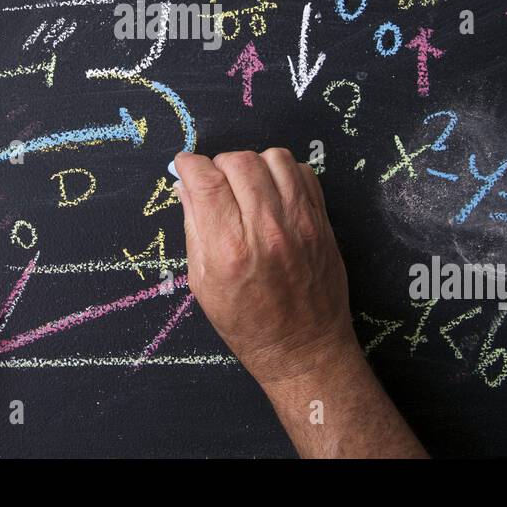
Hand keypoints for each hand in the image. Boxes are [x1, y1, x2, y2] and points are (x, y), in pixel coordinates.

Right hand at [173, 149, 355, 385]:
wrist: (304, 349)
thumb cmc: (248, 324)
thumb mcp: (202, 282)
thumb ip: (193, 227)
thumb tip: (184, 185)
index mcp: (230, 249)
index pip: (205, 180)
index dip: (188, 164)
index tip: (184, 167)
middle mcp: (267, 230)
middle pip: (239, 161)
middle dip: (219, 164)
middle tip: (216, 184)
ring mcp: (300, 223)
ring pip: (273, 157)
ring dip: (253, 165)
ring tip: (246, 189)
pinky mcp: (321, 222)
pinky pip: (303, 172)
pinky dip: (283, 174)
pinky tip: (273, 196)